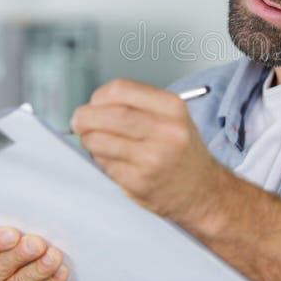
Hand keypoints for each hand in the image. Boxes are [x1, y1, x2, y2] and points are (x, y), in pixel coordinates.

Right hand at [0, 227, 67, 280]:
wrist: (17, 278)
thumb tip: (30, 222)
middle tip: (36, 244)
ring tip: (53, 257)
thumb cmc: (10, 254)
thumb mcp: (2, 243)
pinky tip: (59, 272)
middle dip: (19, 255)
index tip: (12, 234)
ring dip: (38, 270)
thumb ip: (10, 235)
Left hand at [72, 78, 225, 230]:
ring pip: (100, 140)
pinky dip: (99, 159)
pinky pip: (104, 164)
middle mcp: (165, 131)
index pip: (121, 90)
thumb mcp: (174, 118)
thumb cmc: (182, 152)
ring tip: (93, 141)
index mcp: (173, 108)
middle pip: (108, 114)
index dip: (99, 96)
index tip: (94, 103)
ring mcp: (152, 158)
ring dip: (88, 140)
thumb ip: (138, 106)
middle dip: (84, 117)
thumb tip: (95, 105)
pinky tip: (110, 159)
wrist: (201, 191)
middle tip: (79, 121)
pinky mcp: (138, 181)